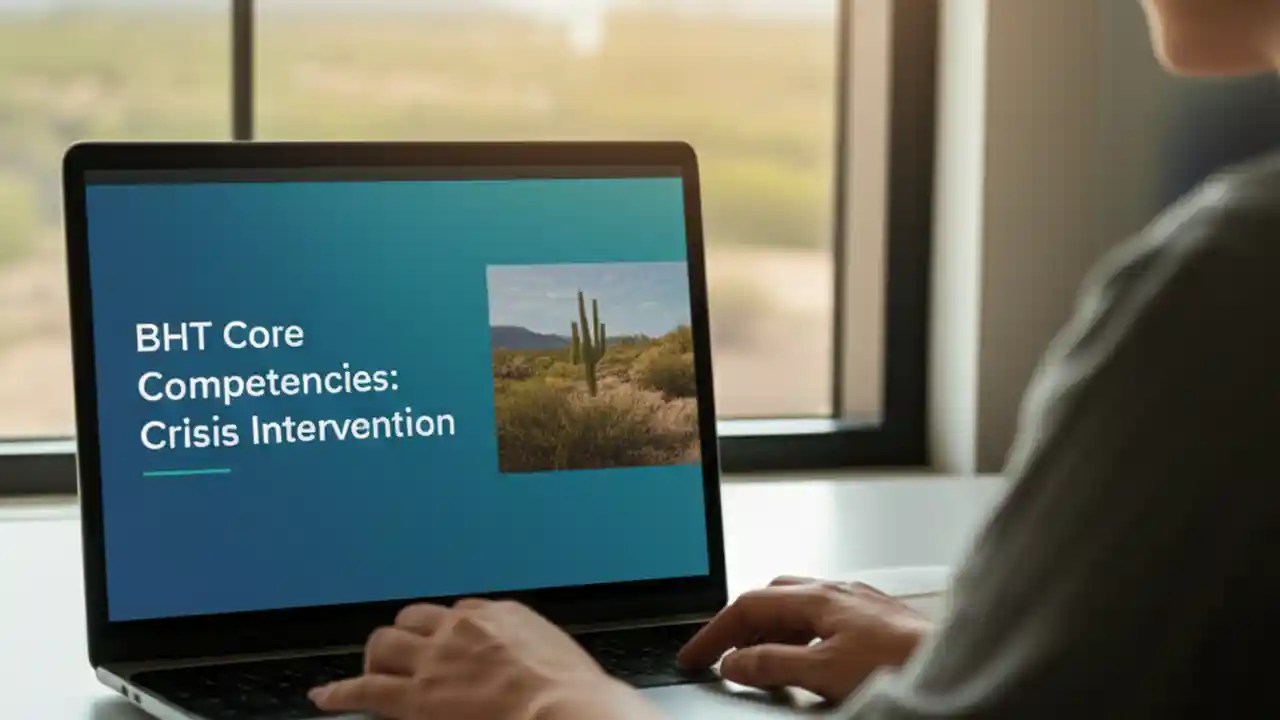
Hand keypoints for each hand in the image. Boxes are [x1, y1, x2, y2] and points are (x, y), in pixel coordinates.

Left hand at [310, 599, 662, 719]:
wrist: (565, 713)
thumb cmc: (574, 699)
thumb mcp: (561, 660)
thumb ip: (537, 654)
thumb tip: (538, 668)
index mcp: (501, 616)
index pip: (461, 611)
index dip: (450, 629)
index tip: (449, 642)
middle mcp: (462, 629)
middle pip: (416, 618)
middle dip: (409, 635)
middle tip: (406, 655)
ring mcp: (435, 661)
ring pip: (386, 643)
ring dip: (379, 656)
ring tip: (373, 671)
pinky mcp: (415, 698)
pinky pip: (365, 689)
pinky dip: (341, 692)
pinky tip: (326, 696)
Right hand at [677, 576, 932, 701]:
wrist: (957, 663)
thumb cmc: (902, 663)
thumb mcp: (825, 670)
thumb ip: (774, 664)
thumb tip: (735, 663)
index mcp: (818, 596)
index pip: (748, 604)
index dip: (713, 632)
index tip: (694, 656)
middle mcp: (835, 591)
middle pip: (770, 599)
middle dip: (739, 627)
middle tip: (721, 658)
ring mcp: (856, 603)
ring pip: (796, 610)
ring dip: (768, 634)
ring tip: (757, 664)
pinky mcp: (874, 620)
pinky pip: (820, 622)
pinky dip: (797, 640)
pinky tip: (804, 661)